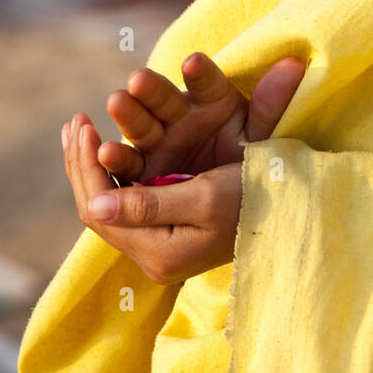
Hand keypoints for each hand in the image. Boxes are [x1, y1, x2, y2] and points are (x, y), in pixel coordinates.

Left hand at [64, 114, 242, 283]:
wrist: (297, 206)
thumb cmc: (256, 200)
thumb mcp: (205, 199)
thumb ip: (150, 205)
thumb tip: (95, 207)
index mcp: (159, 251)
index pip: (101, 211)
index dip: (85, 168)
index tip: (83, 126)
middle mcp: (154, 244)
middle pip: (99, 202)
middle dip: (81, 159)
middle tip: (75, 121)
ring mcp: (162, 227)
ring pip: (111, 191)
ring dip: (90, 158)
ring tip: (77, 125)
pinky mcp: (173, 208)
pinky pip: (130, 184)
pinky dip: (113, 159)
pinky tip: (103, 137)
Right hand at [91, 51, 304, 184]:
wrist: (241, 212)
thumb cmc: (256, 170)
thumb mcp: (264, 141)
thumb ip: (270, 107)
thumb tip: (295, 64)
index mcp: (213, 103)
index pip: (207, 83)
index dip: (202, 74)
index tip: (195, 63)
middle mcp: (181, 118)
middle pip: (162, 99)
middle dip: (150, 90)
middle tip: (138, 82)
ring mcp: (158, 144)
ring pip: (139, 127)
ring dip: (127, 116)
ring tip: (116, 105)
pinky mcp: (142, 174)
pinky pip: (125, 167)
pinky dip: (112, 159)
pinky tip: (100, 152)